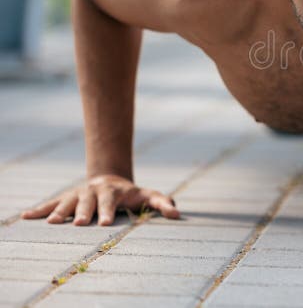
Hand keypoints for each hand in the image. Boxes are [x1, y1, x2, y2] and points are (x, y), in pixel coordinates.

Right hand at [20, 174, 179, 225]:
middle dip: (83, 212)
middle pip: (88, 202)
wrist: (110, 179)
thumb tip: (177, 214)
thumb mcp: (147, 195)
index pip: (110, 202)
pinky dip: (40, 210)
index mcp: (113, 191)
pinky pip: (52, 203)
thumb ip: (162, 203)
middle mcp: (93, 191)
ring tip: (53, 223)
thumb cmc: (131, 193)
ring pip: (68, 202)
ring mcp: (78, 194)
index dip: (108, 212)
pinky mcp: (67, 198)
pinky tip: (26, 216)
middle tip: (80, 224)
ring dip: (60, 212)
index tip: (106, 223)